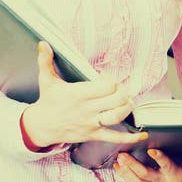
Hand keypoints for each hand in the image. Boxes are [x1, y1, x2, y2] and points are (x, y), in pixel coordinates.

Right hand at [21, 42, 145, 148]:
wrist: (40, 127)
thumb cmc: (47, 101)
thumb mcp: (46, 80)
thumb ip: (45, 61)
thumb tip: (43, 43)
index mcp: (78, 94)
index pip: (105, 86)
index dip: (111, 80)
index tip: (106, 78)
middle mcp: (87, 109)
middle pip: (116, 100)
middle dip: (123, 92)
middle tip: (119, 89)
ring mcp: (91, 123)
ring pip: (117, 116)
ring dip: (128, 108)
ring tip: (128, 101)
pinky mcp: (93, 135)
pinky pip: (114, 138)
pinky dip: (129, 138)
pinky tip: (141, 135)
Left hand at [114, 148, 181, 181]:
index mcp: (178, 178)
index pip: (168, 168)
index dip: (160, 160)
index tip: (153, 150)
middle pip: (146, 176)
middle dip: (133, 166)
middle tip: (124, 154)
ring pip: (137, 181)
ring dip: (126, 171)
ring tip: (118, 159)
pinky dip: (124, 176)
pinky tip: (117, 166)